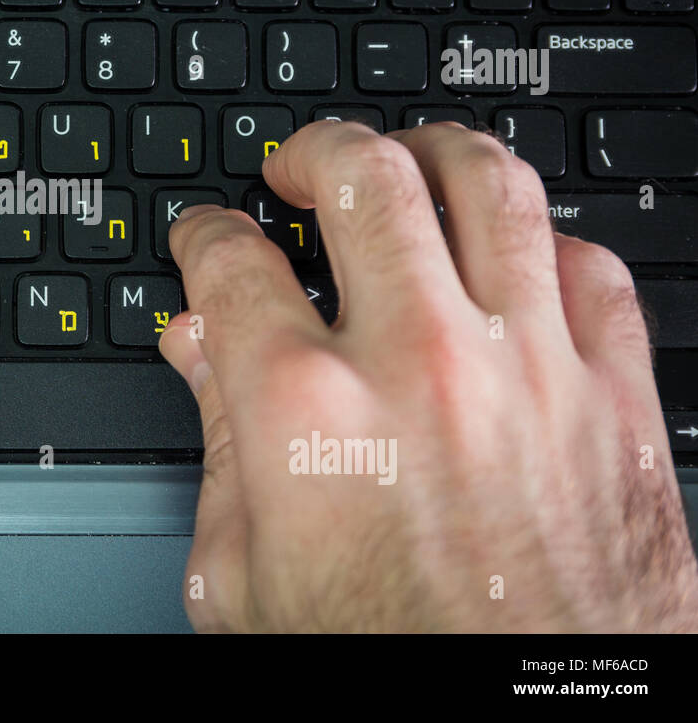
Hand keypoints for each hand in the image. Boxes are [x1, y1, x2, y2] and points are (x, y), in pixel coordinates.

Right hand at [160, 120, 697, 631]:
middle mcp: (417, 368)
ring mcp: (528, 372)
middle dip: (313, 150)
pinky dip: (543, 241)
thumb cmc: (384, 662)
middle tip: (300, 166)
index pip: (232, 263)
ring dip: (431, 153)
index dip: (206, 234)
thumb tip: (194, 347)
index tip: (210, 237)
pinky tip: (510, 255)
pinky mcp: (618, 400)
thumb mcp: (242, 579)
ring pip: (487, 185)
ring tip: (404, 163)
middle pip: (360, 177)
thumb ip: (213, 443)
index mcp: (303, 414)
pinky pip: (589, 264)